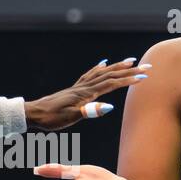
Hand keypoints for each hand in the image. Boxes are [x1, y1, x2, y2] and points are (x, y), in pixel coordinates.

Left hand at [25, 57, 150, 130]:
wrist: (33, 113)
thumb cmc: (51, 118)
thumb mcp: (71, 118)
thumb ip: (89, 112)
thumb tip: (108, 106)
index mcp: (86, 93)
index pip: (112, 83)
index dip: (129, 79)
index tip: (144, 76)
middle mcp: (84, 87)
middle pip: (110, 75)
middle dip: (129, 70)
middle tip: (147, 66)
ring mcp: (79, 87)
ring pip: (102, 73)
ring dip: (118, 67)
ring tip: (130, 61)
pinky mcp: (74, 89)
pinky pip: (91, 74)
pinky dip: (100, 68)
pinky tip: (103, 64)